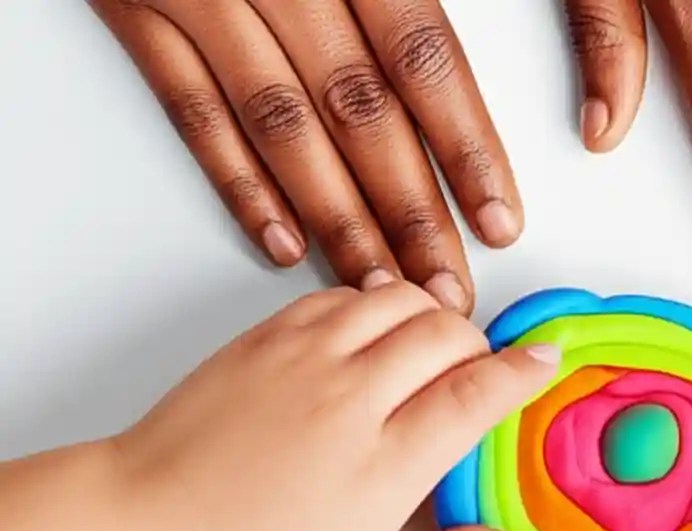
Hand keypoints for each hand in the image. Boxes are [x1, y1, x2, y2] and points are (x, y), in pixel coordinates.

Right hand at [91, 0, 523, 312]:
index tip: (498, 221)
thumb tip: (463, 80)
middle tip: (447, 285)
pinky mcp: (138, 11)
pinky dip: (241, 183)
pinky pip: (192, 111)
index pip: (422, 61)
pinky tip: (285, 243)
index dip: (466, 149)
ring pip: (282, 126)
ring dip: (336, 219)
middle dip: (410, 212)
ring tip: (379, 283)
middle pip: (359, 111)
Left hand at [113, 279, 556, 530]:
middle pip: (448, 334)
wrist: (150, 521)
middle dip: (479, 345)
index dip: (523, 371)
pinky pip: (347, 293)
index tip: (546, 359)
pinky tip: (375, 335)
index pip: (476, 394)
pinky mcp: (270, 334)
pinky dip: (377, 303)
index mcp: (382, 466)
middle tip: (474, 372)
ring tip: (428, 348)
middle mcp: (350, 400)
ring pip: (401, 299)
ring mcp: (306, 357)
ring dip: (431, 316)